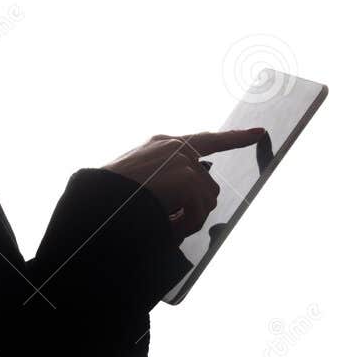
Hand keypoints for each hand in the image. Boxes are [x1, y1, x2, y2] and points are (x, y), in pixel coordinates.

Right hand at [101, 128, 268, 241]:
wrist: (97, 201)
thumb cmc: (112, 199)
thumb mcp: (139, 181)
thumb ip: (167, 181)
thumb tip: (196, 203)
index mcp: (161, 145)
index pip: (206, 140)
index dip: (235, 138)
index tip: (259, 132)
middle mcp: (174, 147)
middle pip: (208, 184)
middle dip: (195, 207)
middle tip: (170, 220)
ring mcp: (181, 160)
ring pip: (207, 200)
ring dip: (189, 217)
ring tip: (162, 221)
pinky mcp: (186, 177)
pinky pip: (200, 211)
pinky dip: (185, 223)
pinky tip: (165, 222)